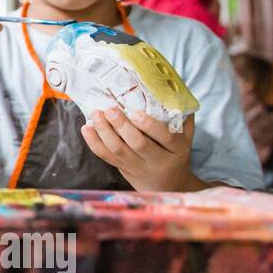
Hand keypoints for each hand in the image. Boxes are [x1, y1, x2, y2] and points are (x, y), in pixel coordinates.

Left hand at [80, 109, 204, 191]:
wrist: (168, 185)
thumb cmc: (175, 152)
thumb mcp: (186, 136)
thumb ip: (182, 115)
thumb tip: (172, 88)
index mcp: (176, 149)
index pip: (165, 137)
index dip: (150, 126)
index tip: (136, 113)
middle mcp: (157, 160)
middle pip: (138, 144)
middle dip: (122, 126)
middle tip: (111, 109)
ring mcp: (138, 166)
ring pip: (118, 150)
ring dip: (104, 131)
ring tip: (96, 114)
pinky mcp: (122, 168)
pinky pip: (106, 156)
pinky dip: (94, 142)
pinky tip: (86, 128)